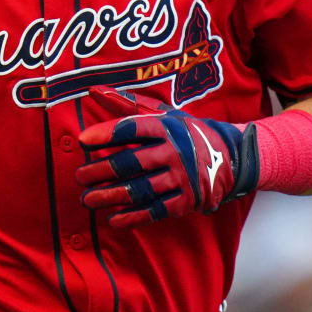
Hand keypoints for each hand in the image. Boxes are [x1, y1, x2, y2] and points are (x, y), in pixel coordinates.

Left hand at [75, 86, 259, 227]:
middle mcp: (175, 152)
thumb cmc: (188, 133)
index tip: (83, 141)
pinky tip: (113, 219)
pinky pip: (155, 211)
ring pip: (139, 190)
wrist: (232, 157)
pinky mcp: (187, 201)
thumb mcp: (165, 115)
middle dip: (100, 171)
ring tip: (88, 199)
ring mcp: (182, 178)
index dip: (107, 134)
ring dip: (110, 196)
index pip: (133, 128)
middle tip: (79, 176)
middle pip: (131, 163)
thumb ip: (129, 105)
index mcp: (168, 127)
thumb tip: (93, 91)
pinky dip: (132, 217)